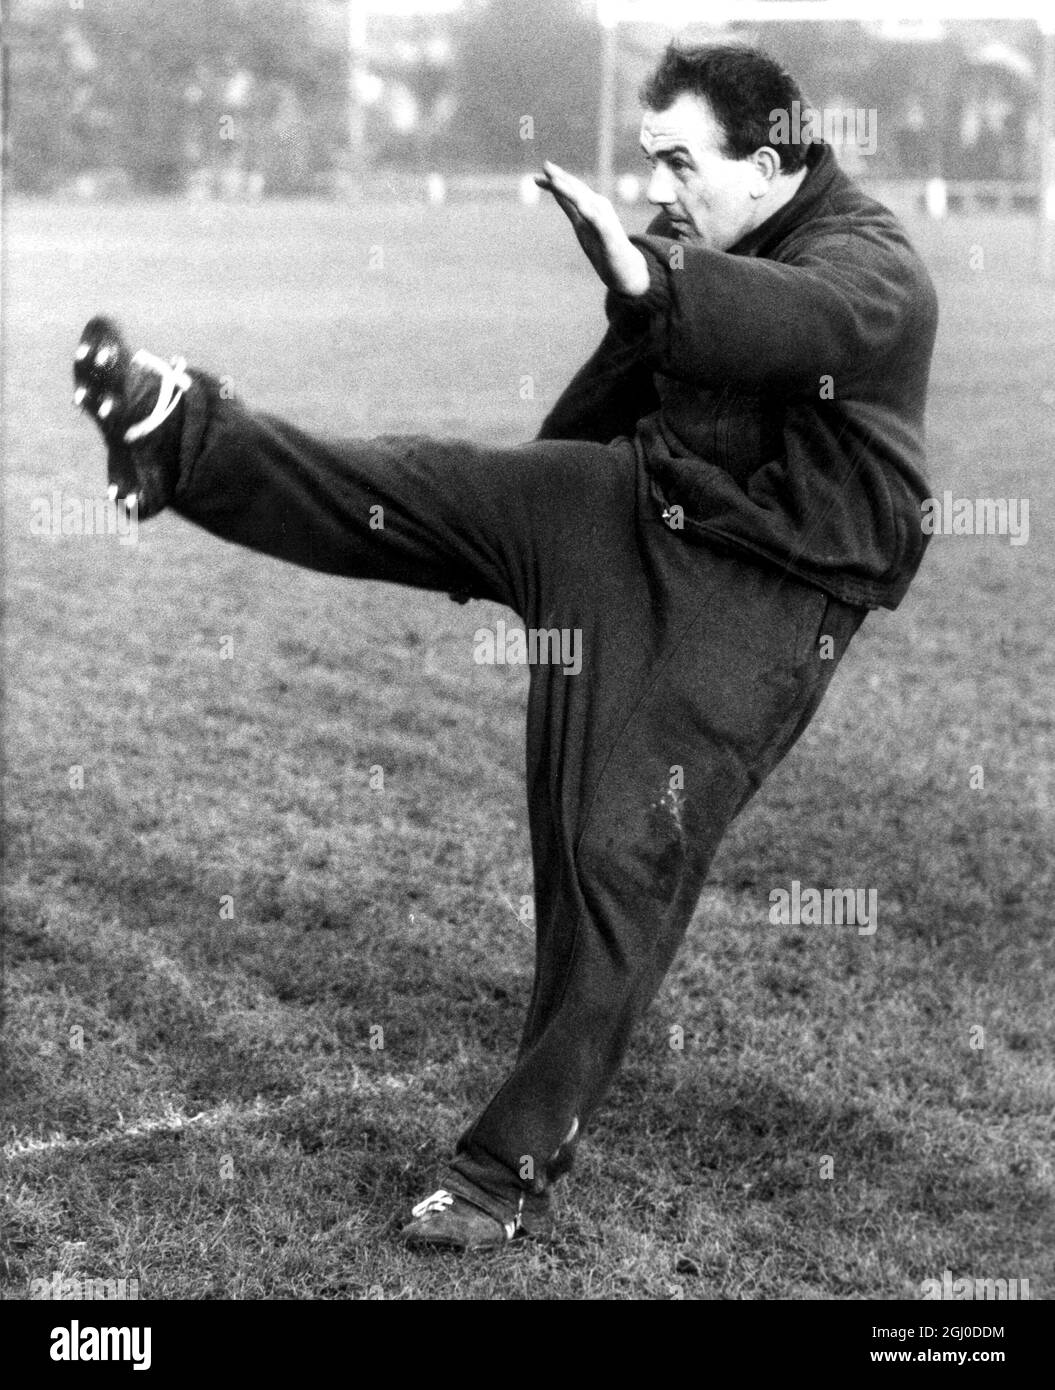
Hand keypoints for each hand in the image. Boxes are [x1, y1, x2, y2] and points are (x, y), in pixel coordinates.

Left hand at [535, 161, 650, 296]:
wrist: (626, 267)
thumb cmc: (602, 244)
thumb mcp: (580, 223)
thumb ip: (568, 207)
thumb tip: (554, 191)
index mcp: (590, 204)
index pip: (570, 189)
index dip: (554, 181)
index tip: (535, 178)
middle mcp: (598, 207)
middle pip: (577, 189)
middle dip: (561, 178)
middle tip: (545, 166)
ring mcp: (604, 220)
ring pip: (585, 202)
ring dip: (570, 191)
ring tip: (555, 182)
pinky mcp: (610, 237)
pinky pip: (599, 223)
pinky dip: (590, 214)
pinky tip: (581, 208)